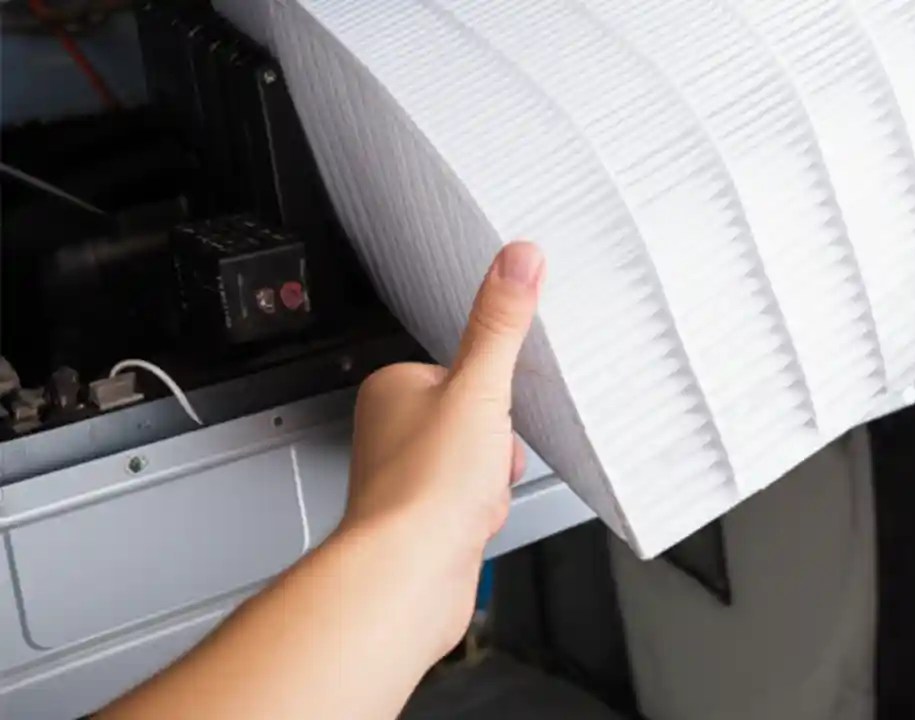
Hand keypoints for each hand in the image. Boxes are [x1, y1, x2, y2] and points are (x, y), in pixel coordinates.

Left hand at [344, 241, 544, 553]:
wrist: (410, 574)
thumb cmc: (425, 487)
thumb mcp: (479, 389)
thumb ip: (500, 325)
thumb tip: (517, 260)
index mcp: (393, 388)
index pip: (466, 371)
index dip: (490, 394)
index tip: (491, 408)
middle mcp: (392, 431)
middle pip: (480, 418)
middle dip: (497, 444)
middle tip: (484, 457)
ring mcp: (407, 477)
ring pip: (482, 461)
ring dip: (494, 479)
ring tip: (477, 494)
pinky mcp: (424, 518)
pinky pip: (476, 500)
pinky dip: (485, 510)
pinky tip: (477, 519)